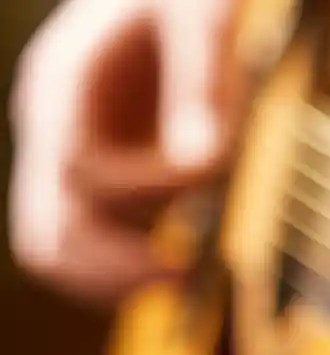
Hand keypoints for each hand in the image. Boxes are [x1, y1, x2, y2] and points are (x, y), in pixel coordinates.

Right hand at [9, 0, 236, 304]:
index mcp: (64, 83)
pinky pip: (85, 245)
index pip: (83, 169)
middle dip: (110, 267)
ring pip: (55, 249)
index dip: (150, 187)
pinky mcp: (92, 178)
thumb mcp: (199, 15)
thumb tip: (207, 164)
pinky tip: (177, 269)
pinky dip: (120, 270)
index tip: (213, 174)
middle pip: (46, 230)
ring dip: (111, 281)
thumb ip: (202, 82)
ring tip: (178, 282)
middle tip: (180, 280)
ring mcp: (64, 158)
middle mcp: (52, 129)